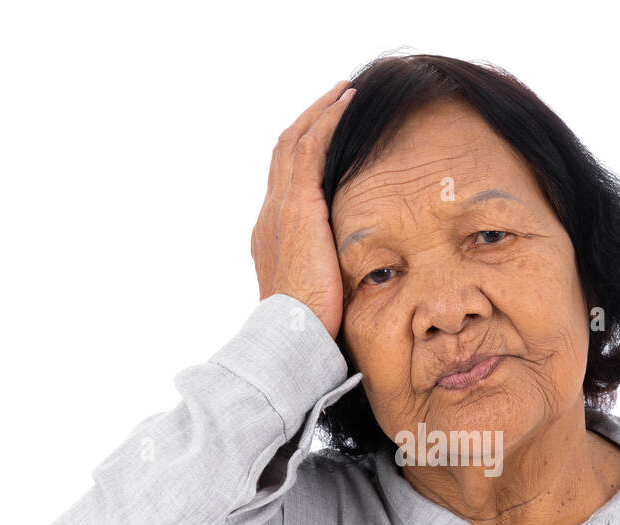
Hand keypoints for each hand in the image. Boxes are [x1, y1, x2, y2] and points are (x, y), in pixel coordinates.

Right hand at [251, 80, 355, 339]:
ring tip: (342, 92)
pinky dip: (326, 122)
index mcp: (271, 236)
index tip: (322, 138)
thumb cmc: (308, 331)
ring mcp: (280, 209)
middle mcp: (270, 216)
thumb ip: (326, 278)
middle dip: (308, 122)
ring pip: (293, 142)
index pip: (284, 181)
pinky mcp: (298, 208)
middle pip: (283, 152)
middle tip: (333, 100)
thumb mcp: (316, 298)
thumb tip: (350, 283)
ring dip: (319, 113)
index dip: (301, 154)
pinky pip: (309, 150)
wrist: (289, 338)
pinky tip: (345, 104)